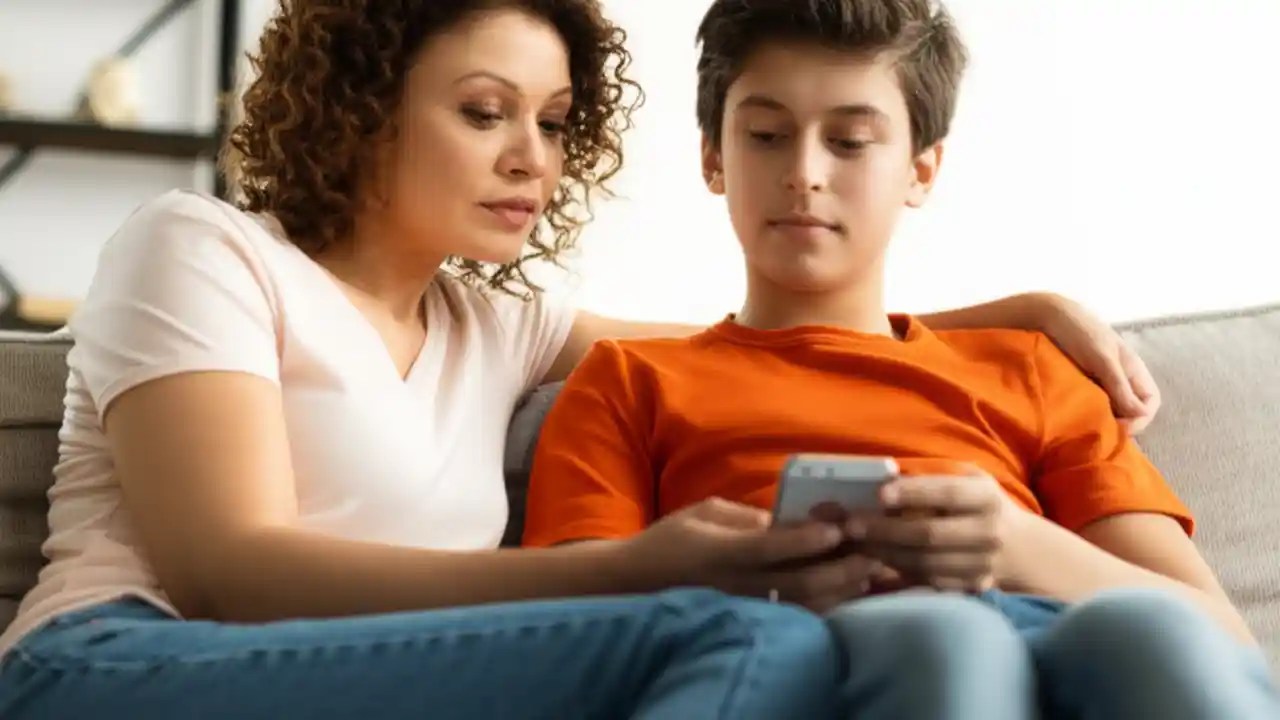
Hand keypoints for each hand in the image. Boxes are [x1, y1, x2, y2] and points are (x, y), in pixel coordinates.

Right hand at [622, 497, 880, 611]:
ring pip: (801, 604)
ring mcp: (744, 606)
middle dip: (838, 567)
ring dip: (840, 588)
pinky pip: (794, 615)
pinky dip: (826, 603)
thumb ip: (745, 516)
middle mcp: (735, 583)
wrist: (636, 582)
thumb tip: (786, 521)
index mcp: (720, 551)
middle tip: (871, 551)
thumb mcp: (704, 512)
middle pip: (795, 582)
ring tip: (870, 570)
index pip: (768, 547)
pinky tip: (847, 589)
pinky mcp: (750, 618)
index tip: (837, 527)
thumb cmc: (671, 539)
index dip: (805, 539)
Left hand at [848, 471, 1027, 592]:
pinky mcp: (972, 588)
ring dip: (884, 553)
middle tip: (851, 525)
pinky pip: (928, 581)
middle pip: (930, 534)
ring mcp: (983, 565)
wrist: (1019, 548)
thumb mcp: (967, 479)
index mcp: (987, 498)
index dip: (913, 494)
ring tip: (856, 543)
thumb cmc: (979, 504)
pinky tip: (875, 559)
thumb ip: (935, 476)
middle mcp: (990, 533)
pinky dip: (898, 571)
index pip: (947, 494)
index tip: (880, 494)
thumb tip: (888, 477)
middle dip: (885, 530)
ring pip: (924, 562)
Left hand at [1031, 293, 1160, 433]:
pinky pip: (1093, 403)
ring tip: (1086, 428)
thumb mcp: (1102, 359)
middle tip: (1100, 433)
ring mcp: (1102, 380)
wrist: (1047, 314)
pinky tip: (1075, 418)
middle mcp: (1121, 378)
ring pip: (1111, 408)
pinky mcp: (1083, 382)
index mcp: (1133, 370)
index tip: (1118, 429)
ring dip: (1103, 419)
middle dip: (1121, 423)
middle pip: (1131, 409)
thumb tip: (1140, 415)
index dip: (1140, 420)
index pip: (1150, 403)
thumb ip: (1120, 386)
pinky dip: (1088, 412)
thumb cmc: (1080, 332)